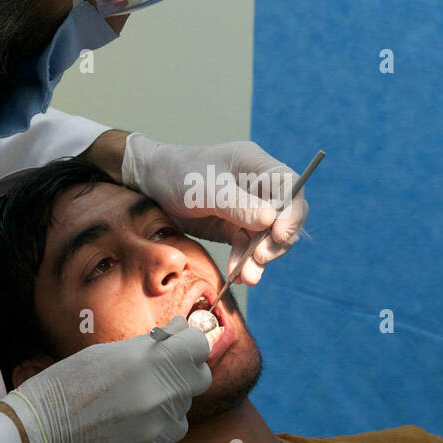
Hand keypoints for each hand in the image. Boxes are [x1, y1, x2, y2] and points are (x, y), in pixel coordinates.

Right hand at [0, 316, 210, 442]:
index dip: (187, 343)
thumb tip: (178, 329)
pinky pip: (170, 431)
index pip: (198, 345)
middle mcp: (162, 394)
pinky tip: (131, 419)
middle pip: (200, 377)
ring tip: (135, 397)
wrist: (39, 434)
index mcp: (150, 361)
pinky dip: (158, 423)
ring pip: (184, 407)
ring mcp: (159, 426)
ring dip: (170, 399)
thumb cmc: (65, 385)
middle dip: (185, 370)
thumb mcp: (105, 352)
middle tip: (160, 369)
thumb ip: (149, 343)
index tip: (176, 344)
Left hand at [122, 136, 308, 286]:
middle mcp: (257, 187)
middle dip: (277, 240)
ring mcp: (247, 208)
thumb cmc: (177, 174)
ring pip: (268, 237)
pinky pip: (248, 248)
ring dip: (260, 258)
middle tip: (261, 258)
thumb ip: (238, 204)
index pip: (290, 185)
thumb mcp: (205, 189)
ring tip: (248, 277)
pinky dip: (244, 263)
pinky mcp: (234, 227)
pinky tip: (236, 275)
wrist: (149, 185)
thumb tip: (271, 219)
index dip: (293, 211)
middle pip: (286, 215)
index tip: (280, 234)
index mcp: (255, 165)